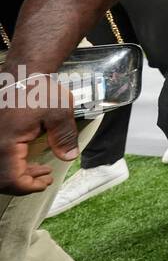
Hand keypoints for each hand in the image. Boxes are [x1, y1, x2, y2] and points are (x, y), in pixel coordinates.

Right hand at [0, 73, 79, 194]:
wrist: (22, 73)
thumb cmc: (40, 90)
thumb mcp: (59, 111)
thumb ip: (64, 136)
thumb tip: (69, 157)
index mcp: (5, 144)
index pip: (11, 179)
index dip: (29, 187)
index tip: (47, 182)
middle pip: (2, 178)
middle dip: (24, 183)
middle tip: (46, 178)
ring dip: (18, 174)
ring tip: (42, 171)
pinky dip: (12, 164)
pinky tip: (29, 159)